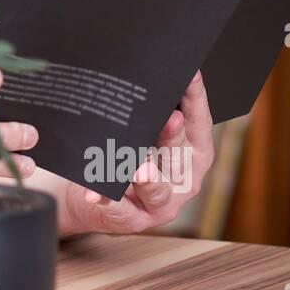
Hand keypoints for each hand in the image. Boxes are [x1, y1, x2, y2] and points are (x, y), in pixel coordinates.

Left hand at [3, 70, 214, 236]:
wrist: (90, 196)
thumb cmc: (121, 154)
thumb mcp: (141, 131)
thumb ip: (148, 111)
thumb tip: (137, 69)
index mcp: (193, 149)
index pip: (198, 118)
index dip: (195, 96)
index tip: (188, 72)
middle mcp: (185, 176)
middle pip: (179, 151)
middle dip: (172, 134)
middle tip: (169, 117)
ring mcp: (163, 202)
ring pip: (157, 188)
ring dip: (148, 178)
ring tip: (140, 169)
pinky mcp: (135, 220)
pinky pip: (120, 209)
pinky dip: (107, 201)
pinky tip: (96, 194)